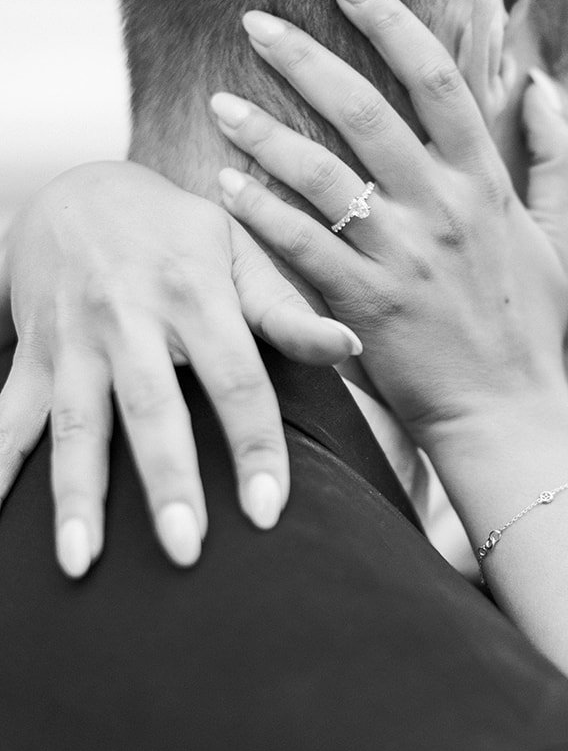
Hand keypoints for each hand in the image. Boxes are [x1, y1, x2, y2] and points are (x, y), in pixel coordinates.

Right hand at [0, 161, 360, 575]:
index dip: (255, 444)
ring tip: (80, 562)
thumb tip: (350, 346)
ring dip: (76, 496)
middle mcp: (129, 317)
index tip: (270, 510)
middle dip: (166, 482)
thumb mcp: (236, 251)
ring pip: (73, 424)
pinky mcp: (31, 353)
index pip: (235, 379)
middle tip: (186, 551)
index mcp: (194, 293)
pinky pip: (6, 417)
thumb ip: (288, 310)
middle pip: (150, 408)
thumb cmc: (176, 233)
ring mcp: (73, 339)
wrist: (75, 189)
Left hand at [211, 0, 567, 449]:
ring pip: (322, 174)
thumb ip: (560, 157)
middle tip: (255, 22)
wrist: (507, 415)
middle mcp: (442, 208)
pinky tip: (225, 183)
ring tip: (220, 102)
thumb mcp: (564, 237)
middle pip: (365, 110)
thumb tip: (546, 86)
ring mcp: (401, 256)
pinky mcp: (363, 304)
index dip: (389, 20)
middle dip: (305, 57)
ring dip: (265, 131)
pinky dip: (260, 212)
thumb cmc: (530, 327)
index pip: (438, 78)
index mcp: (485, 182)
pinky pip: (301, 246)